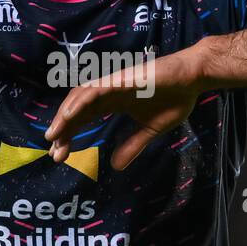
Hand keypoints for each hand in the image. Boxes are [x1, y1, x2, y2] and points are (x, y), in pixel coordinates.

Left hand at [43, 44, 209, 170]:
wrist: (192, 79)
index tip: (61, 155)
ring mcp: (112, 84)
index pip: (84, 119)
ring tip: (53, 135)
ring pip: (80, 99)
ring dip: (65, 116)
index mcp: (113, 103)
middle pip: (77, 111)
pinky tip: (69, 115)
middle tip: (54, 152)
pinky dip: (80, 102)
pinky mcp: (120, 79)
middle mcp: (108, 93)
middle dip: (63, 131)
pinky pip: (95, 90)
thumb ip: (132, 145)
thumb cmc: (174, 98)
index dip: (70, 135)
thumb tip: (115, 166)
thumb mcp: (150, 130)